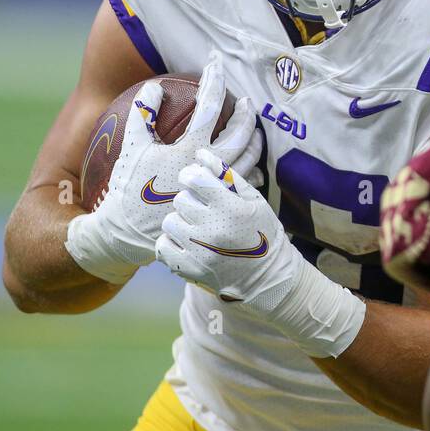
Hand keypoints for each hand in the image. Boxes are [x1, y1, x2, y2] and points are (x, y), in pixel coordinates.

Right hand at [66, 51, 252, 282]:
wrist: (127, 235)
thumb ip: (143, 115)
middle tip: (245, 101)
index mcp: (188, 150)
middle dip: (245, 113)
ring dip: (253, 140)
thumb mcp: (131, 148)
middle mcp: (209, 169)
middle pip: (240, 133)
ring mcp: (216, 189)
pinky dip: (251, 171)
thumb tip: (155, 86)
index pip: (208, 106)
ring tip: (253, 129)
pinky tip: (251, 166)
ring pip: (248, 159)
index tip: (215, 63)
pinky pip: (244, 185)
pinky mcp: (219, 205)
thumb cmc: (128, 189)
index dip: (213, 80)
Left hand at [156, 149, 365, 356]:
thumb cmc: (261, 231)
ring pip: (170, 222)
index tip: (195, 180)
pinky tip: (186, 242)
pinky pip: (163, 246)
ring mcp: (200, 251)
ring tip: (195, 226)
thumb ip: (227, 176)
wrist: (266, 275)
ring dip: (180, 221)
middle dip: (190, 200)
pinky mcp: (190, 269)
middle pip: (181, 200)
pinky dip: (171, 243)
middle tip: (202, 208)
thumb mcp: (253, 200)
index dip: (192, 175)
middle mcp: (214, 229)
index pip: (194, 179)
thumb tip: (201, 155)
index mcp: (231, 208)